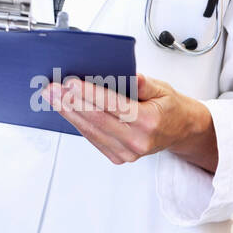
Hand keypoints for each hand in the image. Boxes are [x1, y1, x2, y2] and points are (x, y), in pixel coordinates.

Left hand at [41, 73, 218, 172]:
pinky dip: (77, 123)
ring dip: (68, 112)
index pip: (113, 106)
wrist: (180, 130)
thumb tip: (131, 75)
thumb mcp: (162, 88)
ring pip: (90, 130)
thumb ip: (144, 83)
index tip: (70, 83)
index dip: (90, 94)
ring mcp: (127, 152)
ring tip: (52, 96)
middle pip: (97, 119)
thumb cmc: (169, 107)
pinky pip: (92, 138)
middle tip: (52, 88)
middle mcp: (138, 141)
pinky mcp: (119, 157)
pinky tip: (66, 110)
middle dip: (71, 102)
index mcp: (149, 122)